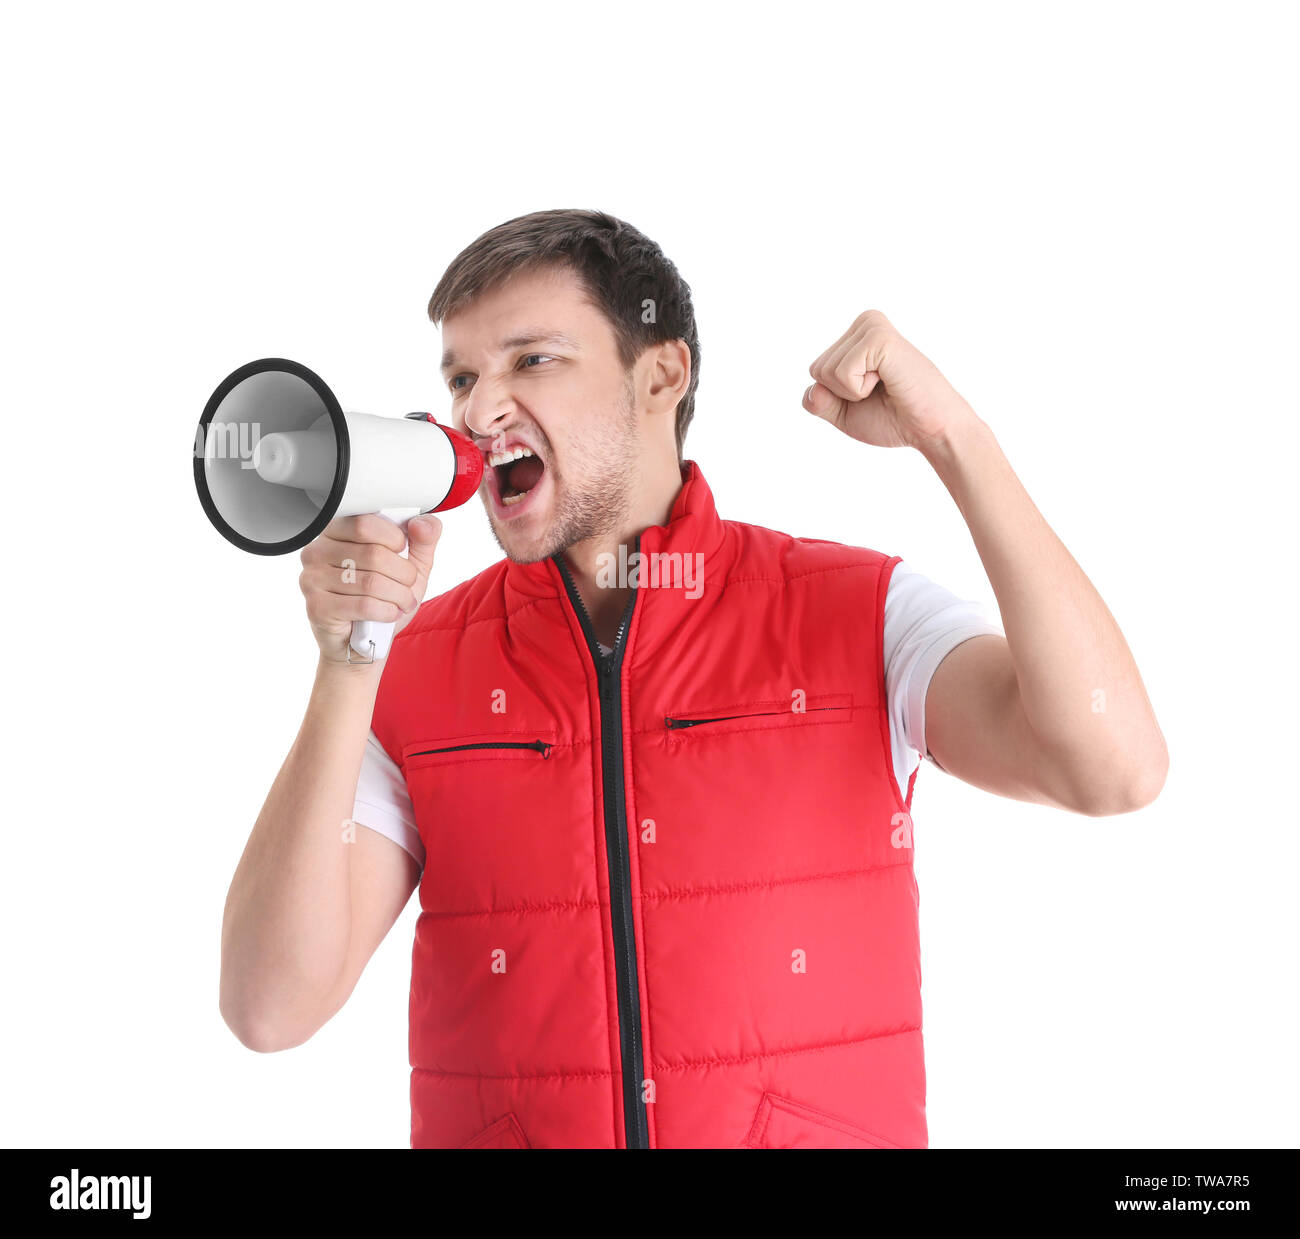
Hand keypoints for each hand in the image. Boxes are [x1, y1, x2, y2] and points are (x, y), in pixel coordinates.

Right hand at [298, 513, 441, 663]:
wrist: (363, 644)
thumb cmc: (382, 599)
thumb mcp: (411, 566)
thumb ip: (422, 540)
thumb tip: (423, 523)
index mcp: (336, 532)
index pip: (364, 523)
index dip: (393, 538)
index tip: (401, 550)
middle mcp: (317, 552)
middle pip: (373, 553)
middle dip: (403, 574)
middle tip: (408, 586)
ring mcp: (312, 580)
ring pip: (371, 582)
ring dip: (399, 596)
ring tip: (403, 602)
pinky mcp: (317, 607)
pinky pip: (364, 605)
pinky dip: (387, 611)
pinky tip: (390, 613)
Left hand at [802, 310, 976, 449]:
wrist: (931, 430)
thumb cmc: (894, 419)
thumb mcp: (844, 413)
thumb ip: (819, 401)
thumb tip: (813, 388)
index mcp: (857, 336)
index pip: (816, 372)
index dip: (838, 397)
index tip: (872, 394)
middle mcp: (864, 324)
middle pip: (817, 369)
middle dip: (843, 395)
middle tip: (881, 391)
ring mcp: (872, 327)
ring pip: (825, 371)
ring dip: (853, 393)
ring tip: (886, 385)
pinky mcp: (879, 337)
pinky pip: (841, 373)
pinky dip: (859, 390)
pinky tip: (888, 381)